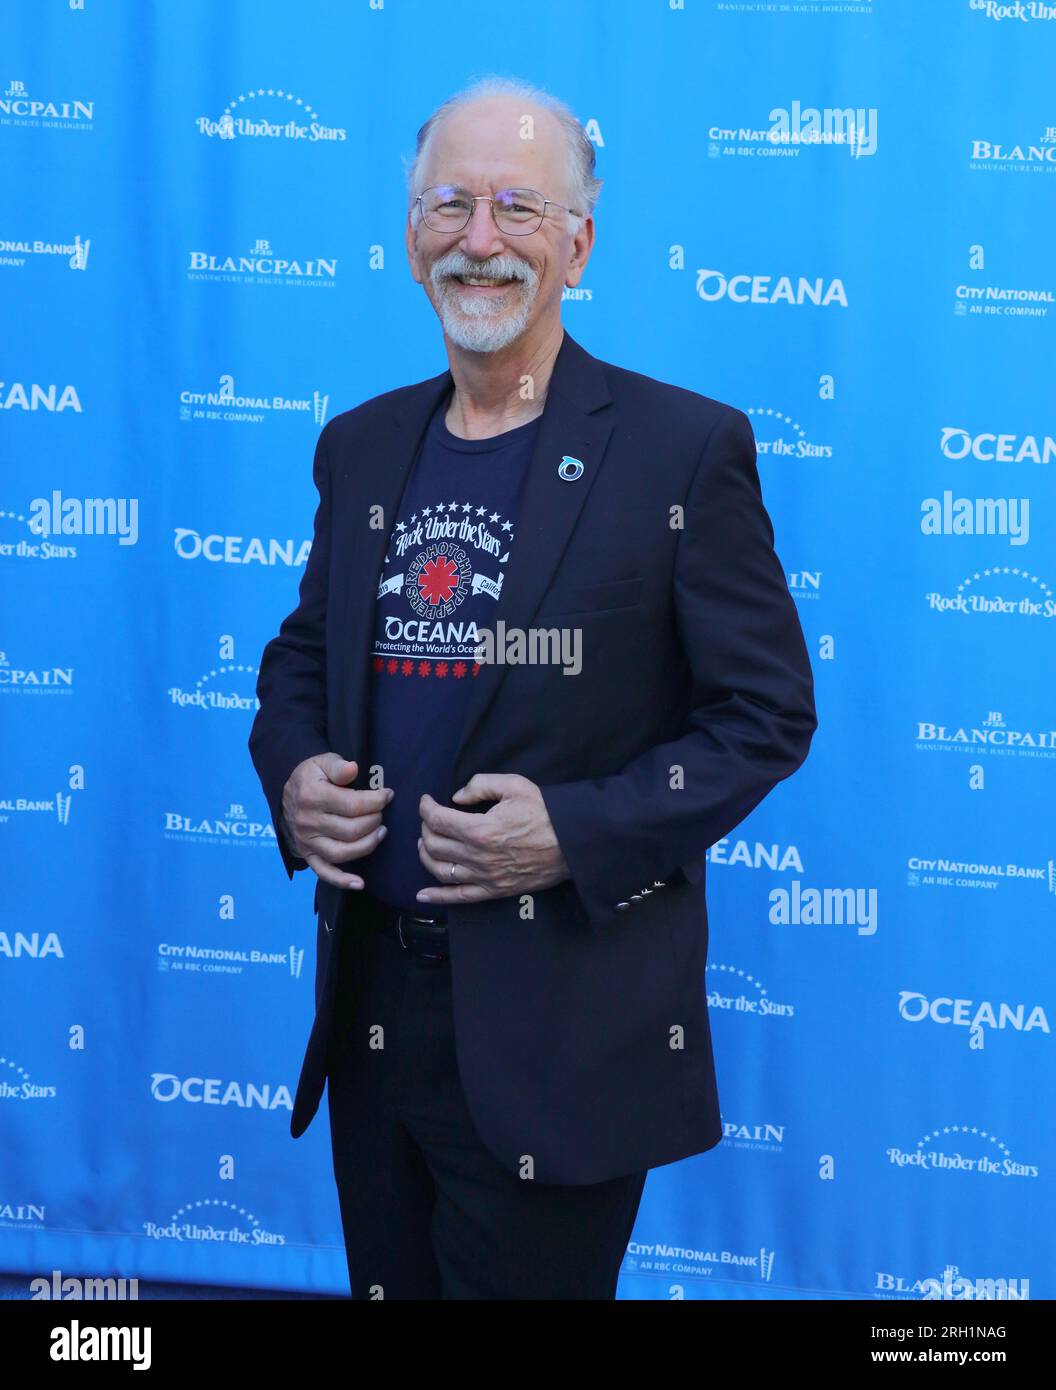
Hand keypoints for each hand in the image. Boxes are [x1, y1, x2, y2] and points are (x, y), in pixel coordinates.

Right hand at [281, 754, 392, 889]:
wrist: (286, 792)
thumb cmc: (311, 776)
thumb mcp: (322, 762)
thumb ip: (338, 766)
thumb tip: (353, 769)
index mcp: (313, 797)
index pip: (353, 805)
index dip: (376, 801)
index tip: (388, 795)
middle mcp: (308, 822)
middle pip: (351, 830)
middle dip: (374, 821)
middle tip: (382, 813)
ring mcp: (307, 841)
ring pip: (342, 852)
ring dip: (367, 845)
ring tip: (381, 833)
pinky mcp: (308, 855)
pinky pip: (324, 872)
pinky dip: (342, 881)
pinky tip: (360, 883)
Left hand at [416, 773, 569, 904]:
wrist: (572, 843)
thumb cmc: (545, 813)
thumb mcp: (514, 786)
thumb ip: (480, 784)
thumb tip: (457, 796)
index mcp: (480, 829)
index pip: (437, 819)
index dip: (425, 807)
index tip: (426, 800)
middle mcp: (478, 856)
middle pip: (433, 844)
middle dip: (425, 828)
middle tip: (430, 818)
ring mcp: (484, 877)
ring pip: (439, 870)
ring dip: (426, 856)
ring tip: (426, 844)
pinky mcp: (494, 890)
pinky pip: (458, 897)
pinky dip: (437, 897)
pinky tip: (422, 895)